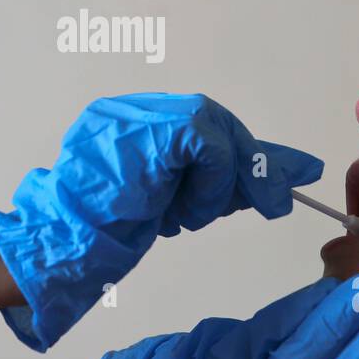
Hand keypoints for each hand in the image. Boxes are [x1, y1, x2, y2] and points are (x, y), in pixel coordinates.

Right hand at [0, 93, 322, 350]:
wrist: (61, 246)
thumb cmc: (101, 235)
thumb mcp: (168, 206)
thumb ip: (211, 186)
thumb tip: (274, 185)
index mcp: (132, 126)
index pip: (205, 128)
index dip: (251, 150)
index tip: (297, 170)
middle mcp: (131, 112)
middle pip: (215, 121)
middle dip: (250, 164)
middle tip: (274, 201)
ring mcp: (134, 117)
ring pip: (214, 128)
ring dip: (224, 179)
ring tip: (195, 215)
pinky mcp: (145, 133)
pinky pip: (206, 145)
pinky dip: (212, 180)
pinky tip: (188, 209)